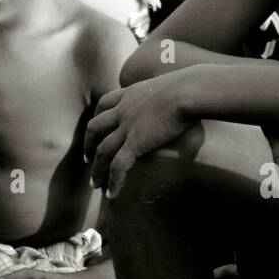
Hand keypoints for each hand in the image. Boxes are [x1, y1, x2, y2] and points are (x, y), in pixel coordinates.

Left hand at [85, 69, 192, 197]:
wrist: (188, 91)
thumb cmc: (191, 86)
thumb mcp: (173, 84)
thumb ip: (170, 92)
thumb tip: (185, 97)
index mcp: (131, 93)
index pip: (105, 103)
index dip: (97, 116)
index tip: (96, 127)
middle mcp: (123, 110)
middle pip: (95, 127)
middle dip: (88, 144)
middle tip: (86, 159)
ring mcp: (127, 127)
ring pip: (102, 151)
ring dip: (97, 169)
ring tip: (94, 184)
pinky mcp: (136, 143)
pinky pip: (118, 166)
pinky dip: (113, 181)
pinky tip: (111, 194)